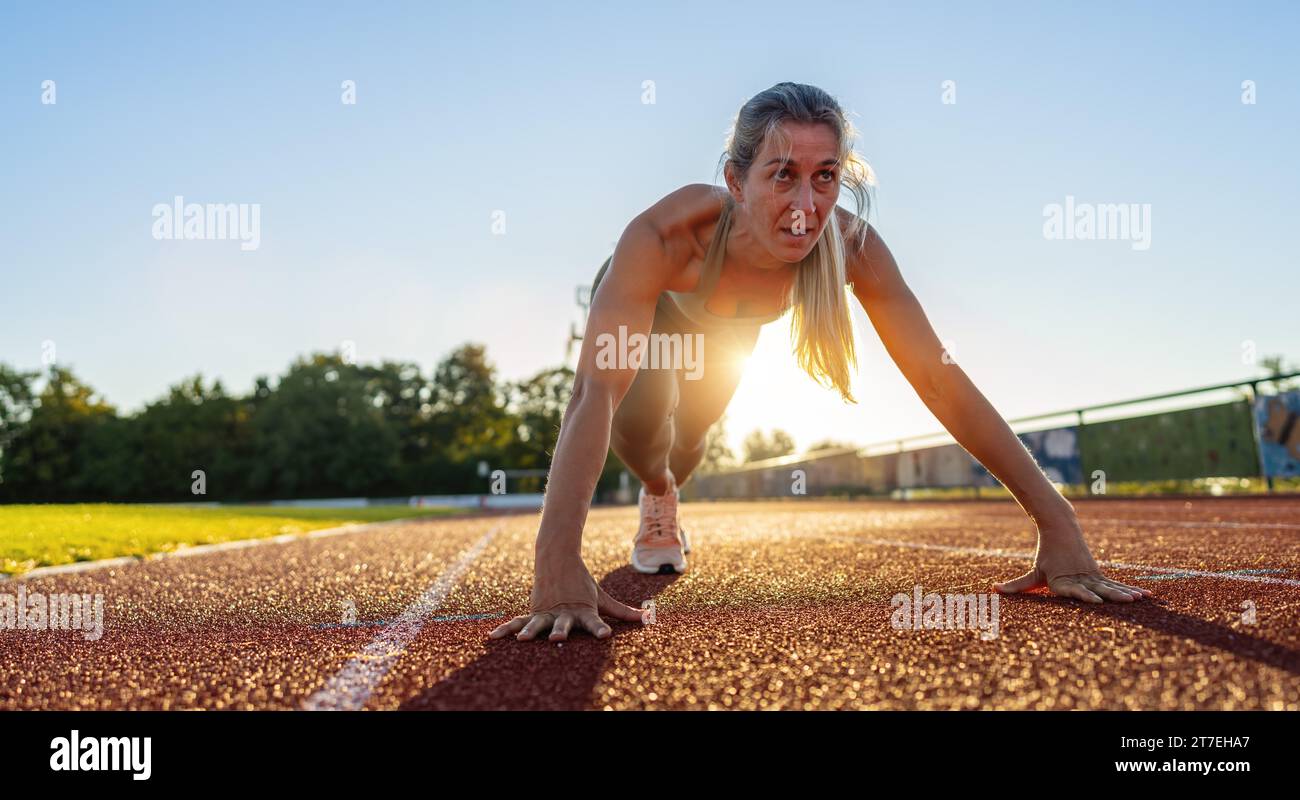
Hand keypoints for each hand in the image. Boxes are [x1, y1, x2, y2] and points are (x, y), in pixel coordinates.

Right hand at [489, 555, 644, 640]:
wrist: (557, 558)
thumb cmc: (582, 583)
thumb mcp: (602, 598)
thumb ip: (622, 612)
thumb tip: (647, 618)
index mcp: (583, 610)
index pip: (595, 621)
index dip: (600, 628)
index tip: (606, 635)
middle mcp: (564, 613)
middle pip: (563, 623)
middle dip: (561, 630)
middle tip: (559, 637)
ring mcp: (547, 612)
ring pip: (538, 623)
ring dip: (531, 631)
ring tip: (523, 640)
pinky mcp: (533, 612)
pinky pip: (517, 622)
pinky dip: (505, 629)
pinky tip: (492, 638)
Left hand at [995, 518, 1152, 602]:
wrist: (1060, 527)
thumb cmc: (1046, 555)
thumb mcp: (1033, 572)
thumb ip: (1017, 585)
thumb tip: (994, 589)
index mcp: (1063, 580)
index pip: (1074, 590)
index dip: (1084, 596)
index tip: (1095, 601)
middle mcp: (1080, 578)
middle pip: (1097, 588)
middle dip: (1112, 596)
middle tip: (1125, 602)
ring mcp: (1092, 576)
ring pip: (1110, 586)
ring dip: (1124, 593)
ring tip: (1138, 599)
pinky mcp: (1099, 574)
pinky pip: (1117, 584)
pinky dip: (1130, 589)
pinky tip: (1146, 595)